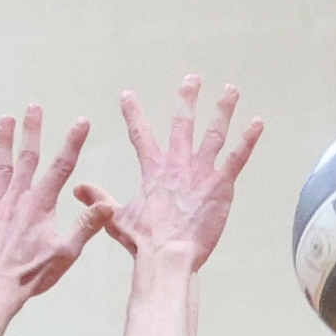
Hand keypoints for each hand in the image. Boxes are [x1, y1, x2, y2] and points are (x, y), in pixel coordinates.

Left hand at [0, 106, 111, 304]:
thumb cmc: (33, 273)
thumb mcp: (67, 252)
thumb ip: (86, 225)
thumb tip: (107, 205)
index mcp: (41, 204)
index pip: (61, 167)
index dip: (73, 142)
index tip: (81, 121)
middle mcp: (18, 199)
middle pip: (27, 158)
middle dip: (32, 131)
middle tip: (34, 106)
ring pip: (0, 169)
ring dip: (2, 144)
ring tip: (4, 120)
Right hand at [74, 75, 262, 271]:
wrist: (168, 256)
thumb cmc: (143, 242)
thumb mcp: (116, 217)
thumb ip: (100, 199)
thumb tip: (78, 188)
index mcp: (153, 170)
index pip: (140, 134)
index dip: (133, 114)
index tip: (128, 96)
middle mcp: (177, 163)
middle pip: (183, 123)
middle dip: (186, 99)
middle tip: (192, 78)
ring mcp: (200, 172)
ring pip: (214, 133)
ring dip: (222, 110)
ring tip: (230, 90)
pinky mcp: (220, 185)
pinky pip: (237, 157)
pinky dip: (248, 139)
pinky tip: (257, 123)